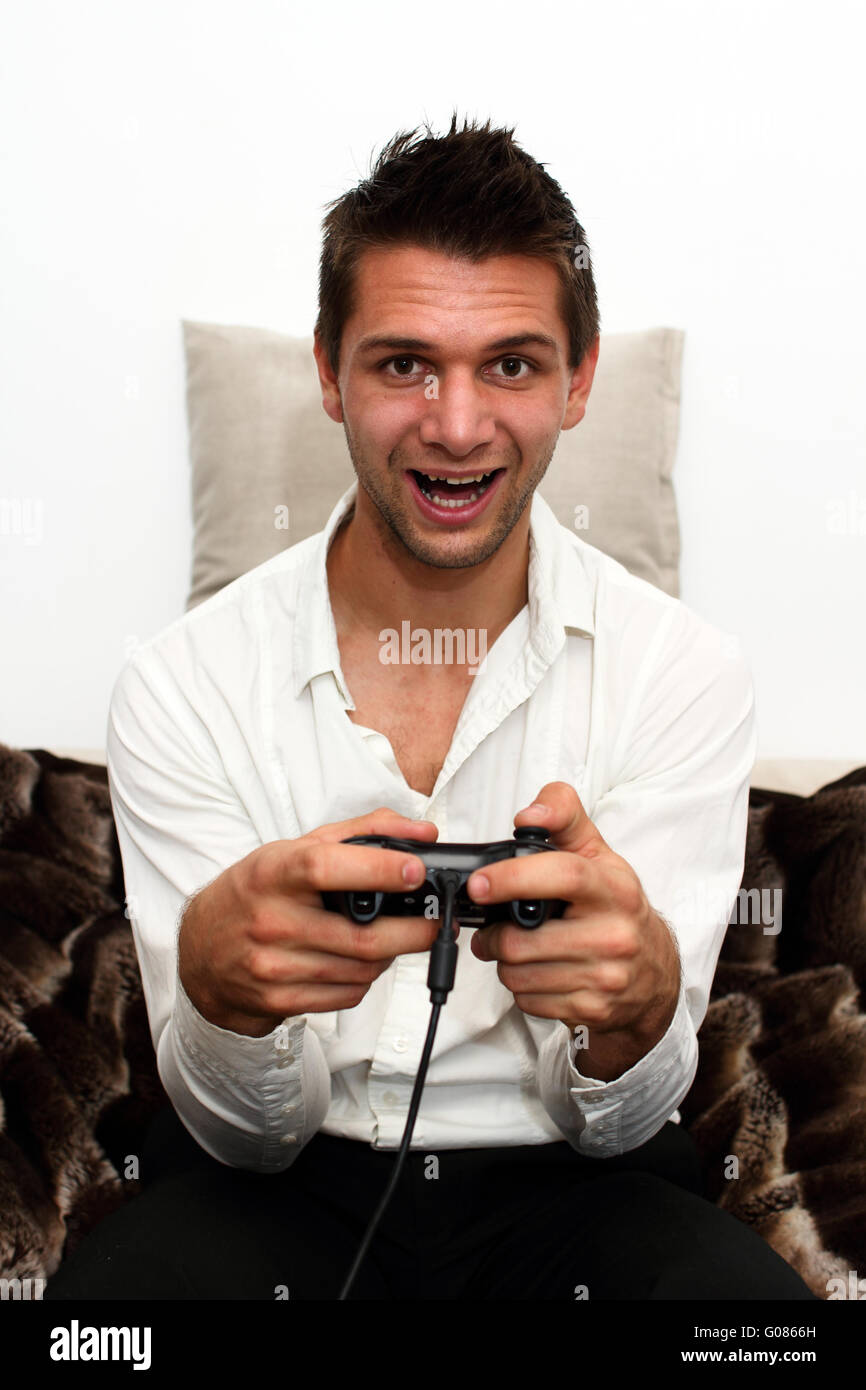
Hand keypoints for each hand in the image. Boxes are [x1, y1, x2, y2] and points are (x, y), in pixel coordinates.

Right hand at [178, 807, 440, 1036]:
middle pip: (361, 937)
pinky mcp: (278, 1001)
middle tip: (437, 920)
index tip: (416, 870)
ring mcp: (272, 966)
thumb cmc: (256, 892)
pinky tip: (360, 961)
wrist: (201, 951)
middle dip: (413, 930)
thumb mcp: (296, 850)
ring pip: (361, 970)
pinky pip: (346, 995)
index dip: (378, 869)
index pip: (326, 867)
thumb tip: (423, 834)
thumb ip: (362, 833)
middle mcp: (270, 920)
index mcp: (273, 873)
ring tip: (393, 936)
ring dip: (391, 955)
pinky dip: (366, 978)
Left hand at [467, 782, 680, 1078]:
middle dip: (493, 934)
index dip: (513, 877)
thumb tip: (529, 815)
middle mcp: (614, 933)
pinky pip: (529, 1002)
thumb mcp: (597, 853)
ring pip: (518, 974)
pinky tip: (539, 973)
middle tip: (493, 927)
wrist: (654, 970)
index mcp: (613, 888)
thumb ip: (564, 817)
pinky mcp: (593, 1009)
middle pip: (523, 940)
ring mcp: (605, 976)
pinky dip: (522, 989)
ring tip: (517, 948)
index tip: (479, 884)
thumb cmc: (615, 905)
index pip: (563, 874)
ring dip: (504, 962)